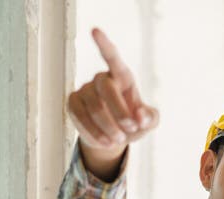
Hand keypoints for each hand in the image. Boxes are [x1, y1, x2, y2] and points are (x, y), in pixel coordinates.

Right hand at [67, 28, 159, 173]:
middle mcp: (101, 78)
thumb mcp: (149, 122)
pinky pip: (80, 118)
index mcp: (121, 76)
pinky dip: (94, 133)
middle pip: (106, 88)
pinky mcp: (73, 104)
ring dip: (108, 127)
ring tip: (118, 140)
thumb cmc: (134, 123)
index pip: (112, 57)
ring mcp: (85, 90)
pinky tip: (105, 141)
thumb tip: (141, 116)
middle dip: (120, 112)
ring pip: (94, 107)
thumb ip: (150, 118)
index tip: (94, 31)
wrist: (114, 137)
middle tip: (131, 129)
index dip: (104, 44)